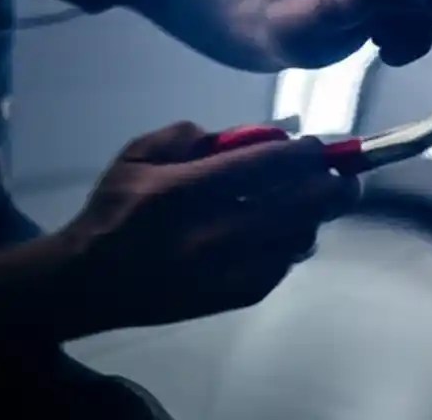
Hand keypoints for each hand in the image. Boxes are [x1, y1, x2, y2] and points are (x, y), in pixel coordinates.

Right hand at [55, 122, 359, 337]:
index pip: (269, 165)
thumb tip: (260, 135)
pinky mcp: (236, 296)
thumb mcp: (141, 153)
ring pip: (301, 236)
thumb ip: (196, 135)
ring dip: (315, 214)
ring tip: (316, 199)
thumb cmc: (116, 209)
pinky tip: (285, 230)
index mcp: (184, 191)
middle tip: (343, 172)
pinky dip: (293, 243)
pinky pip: (286, 264)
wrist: (88, 282)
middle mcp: (212, 232)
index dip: (308, 152)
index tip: (319, 146)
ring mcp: (228, 270)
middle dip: (333, 182)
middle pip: (301, 203)